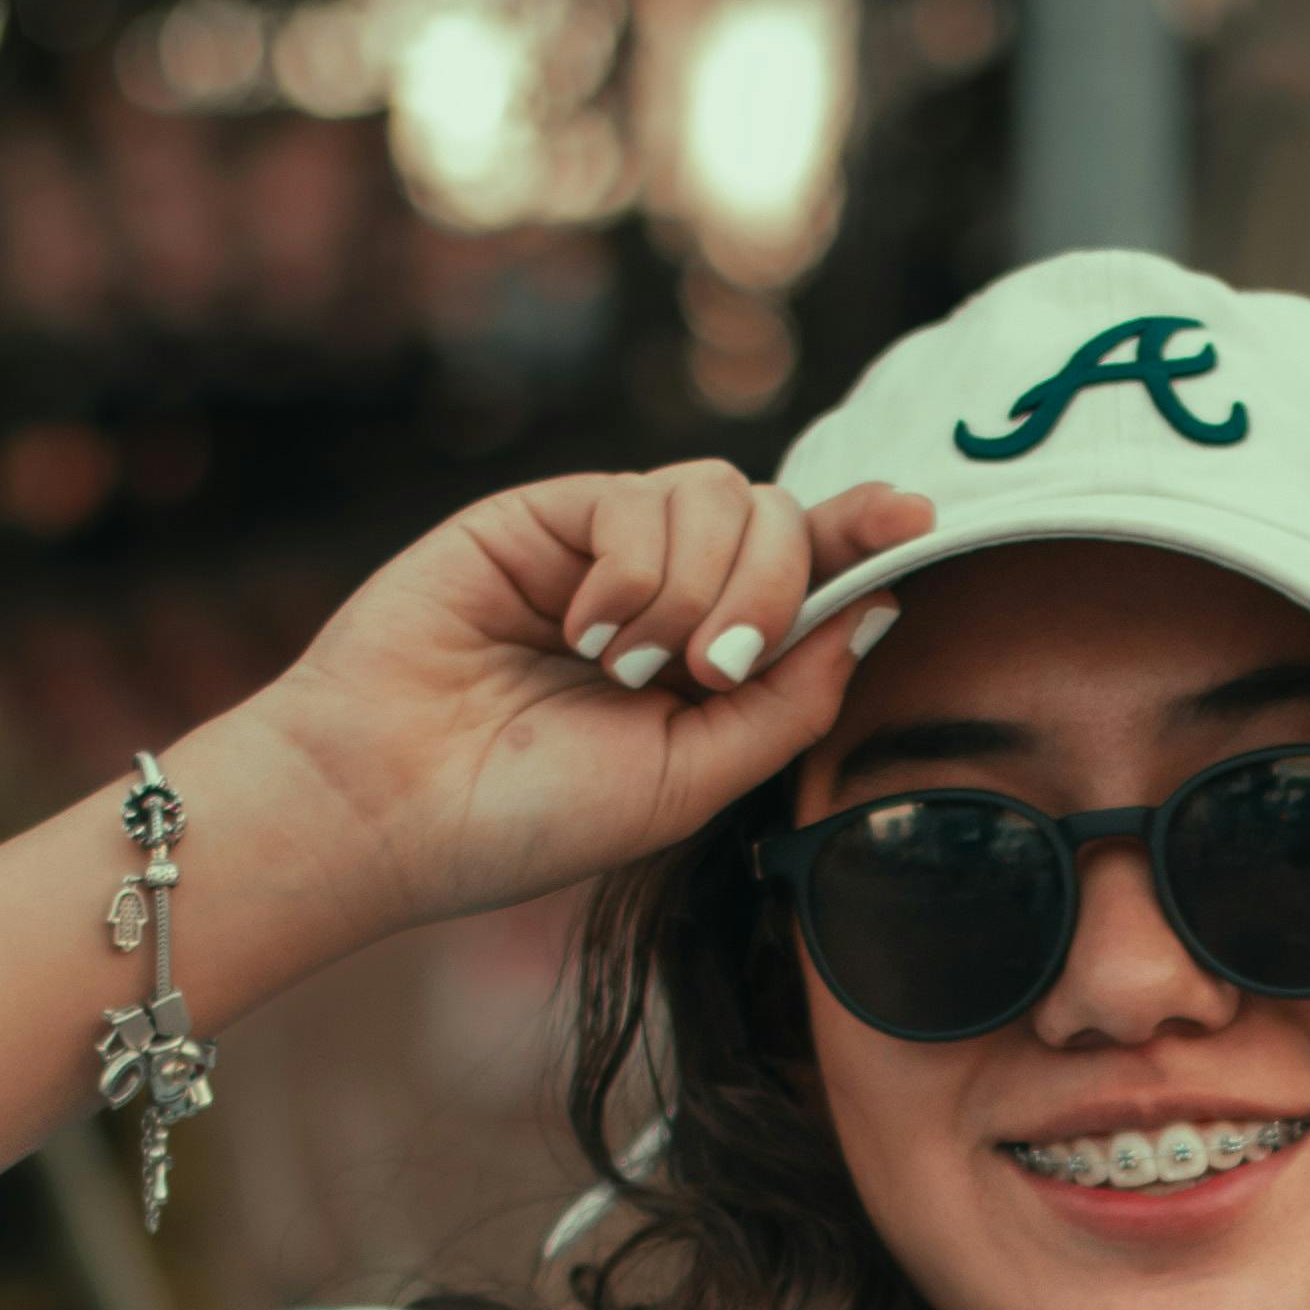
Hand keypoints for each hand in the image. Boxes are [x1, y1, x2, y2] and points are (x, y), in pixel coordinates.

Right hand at [250, 458, 932, 944]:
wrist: (393, 804)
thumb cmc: (528, 814)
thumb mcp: (689, 780)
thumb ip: (785, 700)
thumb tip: (876, 610)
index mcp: (707, 663)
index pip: (808, 575)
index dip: (862, 538)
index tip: (916, 521)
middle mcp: (666, 593)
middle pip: (779, 520)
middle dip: (772, 589)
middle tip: (710, 669)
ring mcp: (605, 550)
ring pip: (722, 495)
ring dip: (696, 589)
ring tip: (626, 665)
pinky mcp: (547, 517)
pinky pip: (642, 497)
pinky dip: (633, 572)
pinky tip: (586, 632)